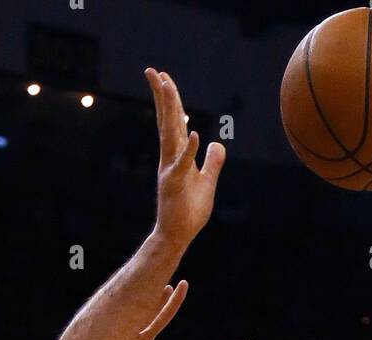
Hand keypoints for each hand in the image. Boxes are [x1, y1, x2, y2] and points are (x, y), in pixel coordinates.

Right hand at [97, 281, 204, 339]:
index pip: (160, 318)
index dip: (170, 303)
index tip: (181, 285)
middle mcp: (128, 337)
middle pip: (145, 308)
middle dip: (155, 289)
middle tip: (166, 268)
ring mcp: (117, 339)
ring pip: (132, 312)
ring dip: (143, 294)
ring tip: (155, 274)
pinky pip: (118, 325)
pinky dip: (125, 310)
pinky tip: (133, 296)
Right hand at [147, 67, 225, 250]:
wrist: (177, 235)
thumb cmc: (189, 211)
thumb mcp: (207, 182)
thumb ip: (213, 162)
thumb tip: (217, 144)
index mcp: (176, 156)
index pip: (174, 123)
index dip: (170, 101)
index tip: (164, 79)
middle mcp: (170, 158)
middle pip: (167, 121)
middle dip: (163, 96)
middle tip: (154, 72)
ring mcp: (171, 170)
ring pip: (170, 134)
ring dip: (169, 110)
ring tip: (166, 86)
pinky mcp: (175, 185)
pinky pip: (183, 164)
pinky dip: (189, 149)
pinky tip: (194, 133)